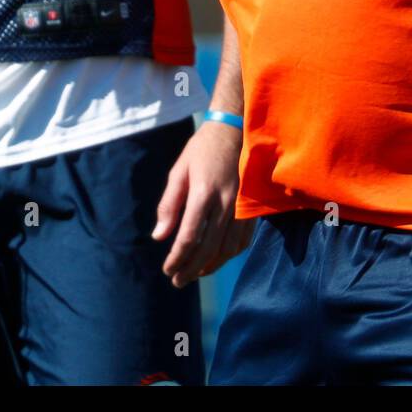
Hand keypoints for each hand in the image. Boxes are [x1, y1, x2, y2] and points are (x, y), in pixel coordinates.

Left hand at [154, 121, 253, 286]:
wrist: (235, 130)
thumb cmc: (202, 149)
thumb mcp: (179, 171)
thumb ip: (169, 205)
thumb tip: (159, 237)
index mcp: (203, 193)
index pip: (189, 237)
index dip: (177, 258)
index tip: (167, 269)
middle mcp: (226, 203)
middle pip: (208, 249)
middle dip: (191, 269)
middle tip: (177, 281)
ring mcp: (242, 207)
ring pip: (228, 249)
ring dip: (211, 266)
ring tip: (195, 274)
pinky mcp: (252, 208)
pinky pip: (243, 240)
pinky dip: (229, 254)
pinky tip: (217, 259)